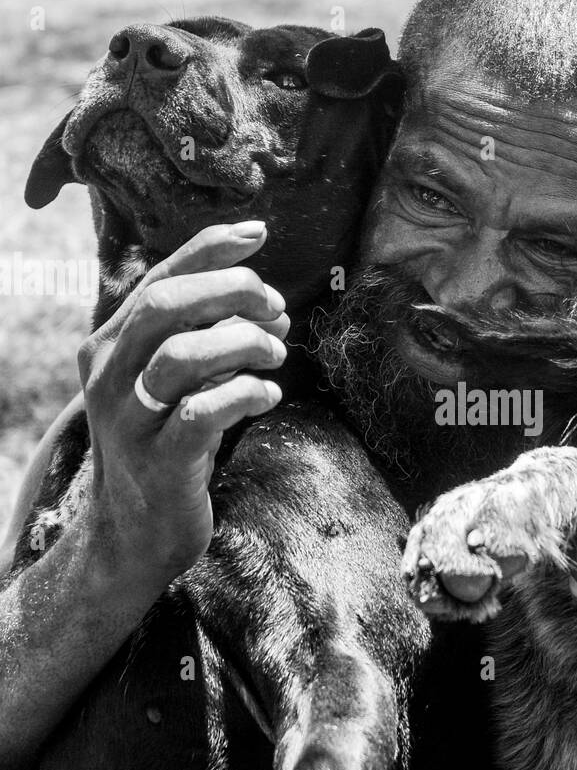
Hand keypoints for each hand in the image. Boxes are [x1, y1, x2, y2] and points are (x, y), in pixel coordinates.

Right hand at [79, 222, 289, 586]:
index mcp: (109, 345)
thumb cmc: (166, 446)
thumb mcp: (171, 384)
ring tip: (275, 355)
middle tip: (276, 308)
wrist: (135, 535)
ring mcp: (129, 419)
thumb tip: (262, 294)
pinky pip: (202, 412)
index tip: (257, 234)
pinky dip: (245, 394)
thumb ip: (201, 335)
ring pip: (182, 353)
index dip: (209, 249)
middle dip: (230, 292)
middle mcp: (108, 375)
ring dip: (243, 343)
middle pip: (166, 306)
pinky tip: (268, 394)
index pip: (159, 278)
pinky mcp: (159, 461)